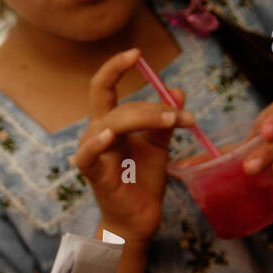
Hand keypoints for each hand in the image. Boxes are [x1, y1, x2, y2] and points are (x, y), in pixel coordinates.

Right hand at [73, 48, 194, 243]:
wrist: (139, 219)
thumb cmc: (143, 182)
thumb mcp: (159, 145)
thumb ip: (165, 119)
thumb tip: (178, 91)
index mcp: (109, 122)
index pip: (104, 87)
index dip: (116, 67)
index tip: (137, 53)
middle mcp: (96, 133)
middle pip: (118, 106)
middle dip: (153, 107)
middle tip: (184, 116)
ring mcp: (93, 153)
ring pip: (111, 122)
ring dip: (143, 118)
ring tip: (171, 121)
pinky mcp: (94, 175)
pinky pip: (88, 156)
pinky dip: (96, 144)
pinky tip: (109, 134)